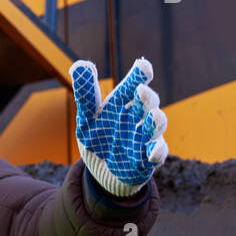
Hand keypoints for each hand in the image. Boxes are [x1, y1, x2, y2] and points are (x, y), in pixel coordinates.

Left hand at [70, 56, 168, 196]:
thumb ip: (85, 93)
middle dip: (146, 98)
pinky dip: (156, 152)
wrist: (101, 170)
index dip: (138, 75)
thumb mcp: (87, 117)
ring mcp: (145, 138)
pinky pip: (157, 155)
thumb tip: (79, 64)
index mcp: (122, 104)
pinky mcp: (147, 160)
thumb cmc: (97, 137)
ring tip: (152, 115)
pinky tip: (153, 152)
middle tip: (140, 90)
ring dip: (155, 122)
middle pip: (147, 103)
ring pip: (155, 127)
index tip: (143, 65)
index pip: (132, 86)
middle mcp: (138, 117)